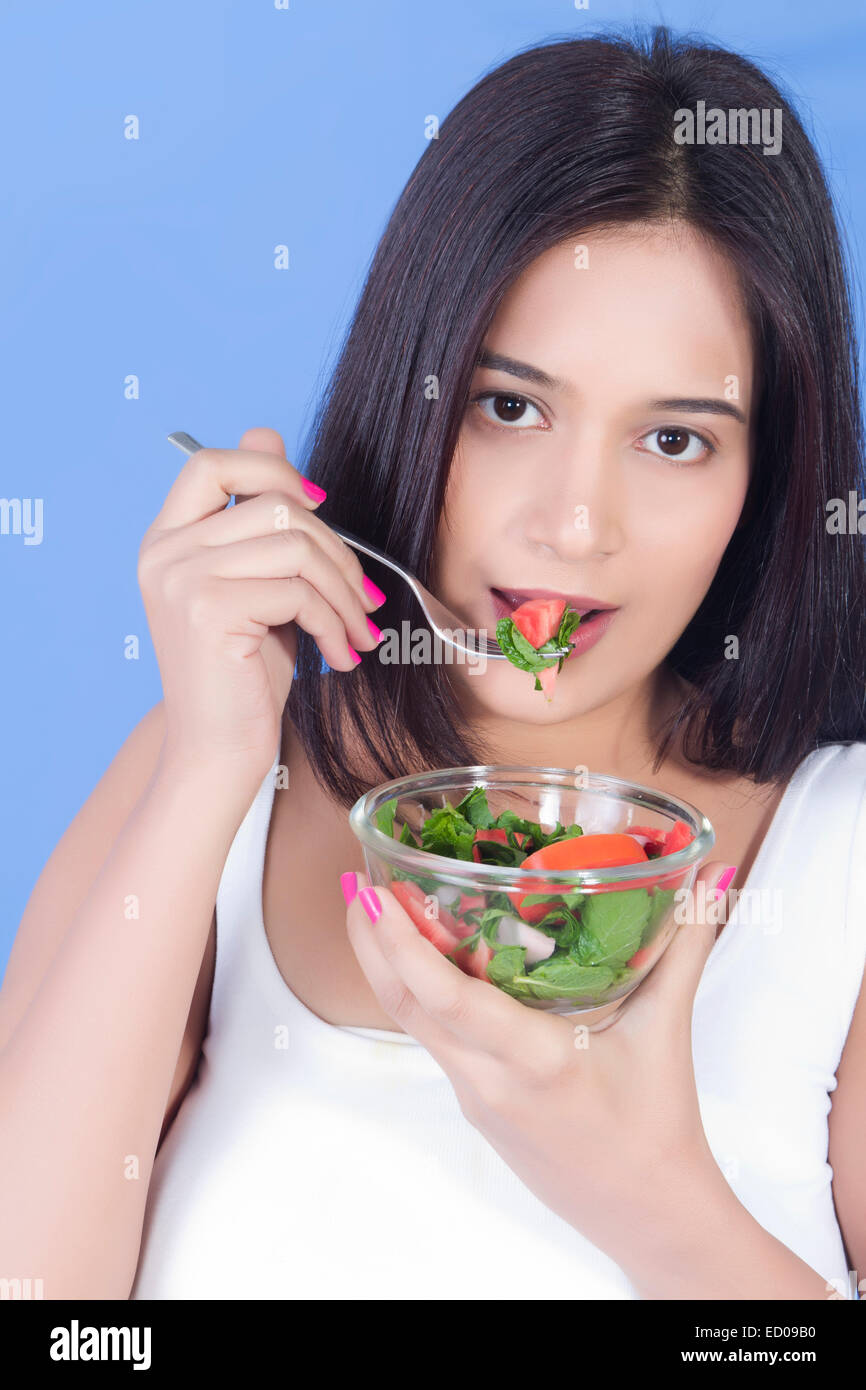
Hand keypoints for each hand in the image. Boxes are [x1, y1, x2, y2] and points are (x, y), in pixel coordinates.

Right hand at [138, 426, 383, 777]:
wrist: (218, 752)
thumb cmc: (244, 675)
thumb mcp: (258, 585)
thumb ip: (258, 519)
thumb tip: (268, 430)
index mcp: (168, 539)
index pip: (209, 461)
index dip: (270, 467)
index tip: (319, 506)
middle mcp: (165, 552)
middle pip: (274, 503)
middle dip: (336, 551)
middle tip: (362, 599)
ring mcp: (181, 578)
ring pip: (294, 543)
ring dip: (343, 591)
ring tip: (356, 632)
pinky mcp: (208, 609)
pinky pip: (297, 590)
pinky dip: (334, 622)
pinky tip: (340, 655)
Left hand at [342, 858, 733, 1267]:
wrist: (649, 1216)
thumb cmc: (658, 1128)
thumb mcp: (669, 1029)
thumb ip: (687, 945)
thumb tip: (711, 876)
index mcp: (534, 1059)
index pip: (447, 998)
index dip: (403, 945)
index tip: (378, 894)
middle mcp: (490, 1080)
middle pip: (405, 1006)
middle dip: (372, 942)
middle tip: (359, 882)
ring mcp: (476, 1096)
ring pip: (414, 1024)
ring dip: (389, 967)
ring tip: (379, 910)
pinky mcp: (476, 1104)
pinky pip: (437, 1041)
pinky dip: (422, 994)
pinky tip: (430, 959)